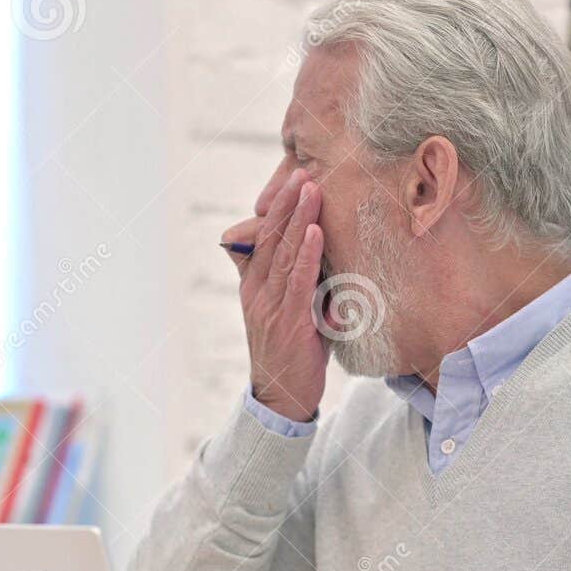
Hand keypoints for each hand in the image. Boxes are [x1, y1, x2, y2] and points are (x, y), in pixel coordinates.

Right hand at [221, 168, 327, 423]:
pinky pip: (296, 282)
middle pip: (270, 239)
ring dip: (298, 219)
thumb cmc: (292, 352)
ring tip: (310, 189)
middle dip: (287, 203)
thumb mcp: (289, 310)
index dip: (278, 208)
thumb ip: (294, 281)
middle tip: (303, 172)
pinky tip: (316, 232)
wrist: (282, 399)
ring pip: (282, 254)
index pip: (263, 238)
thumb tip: (311, 250)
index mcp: (253, 286)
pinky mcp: (286, 323)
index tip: (295, 179)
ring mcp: (268, 307)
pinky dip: (305, 255)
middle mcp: (256, 292)